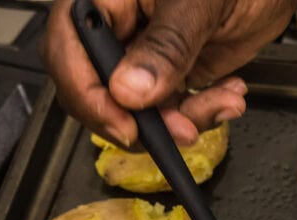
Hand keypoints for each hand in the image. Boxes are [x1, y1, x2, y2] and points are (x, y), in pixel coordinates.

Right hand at [40, 0, 296, 146]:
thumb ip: (165, 46)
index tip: (125, 124)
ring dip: (183, 120)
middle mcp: (117, 25)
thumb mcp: (198, 2)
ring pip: (139, 109)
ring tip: (222, 103)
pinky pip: (172, 110)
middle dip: (142, 119)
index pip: (69, 48)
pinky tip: (227, 95)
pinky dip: (201, 113)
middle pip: (97, 89)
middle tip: (180, 129)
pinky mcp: (171, 73)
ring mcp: (143, 52)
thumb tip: (129, 90)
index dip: (88, 94)